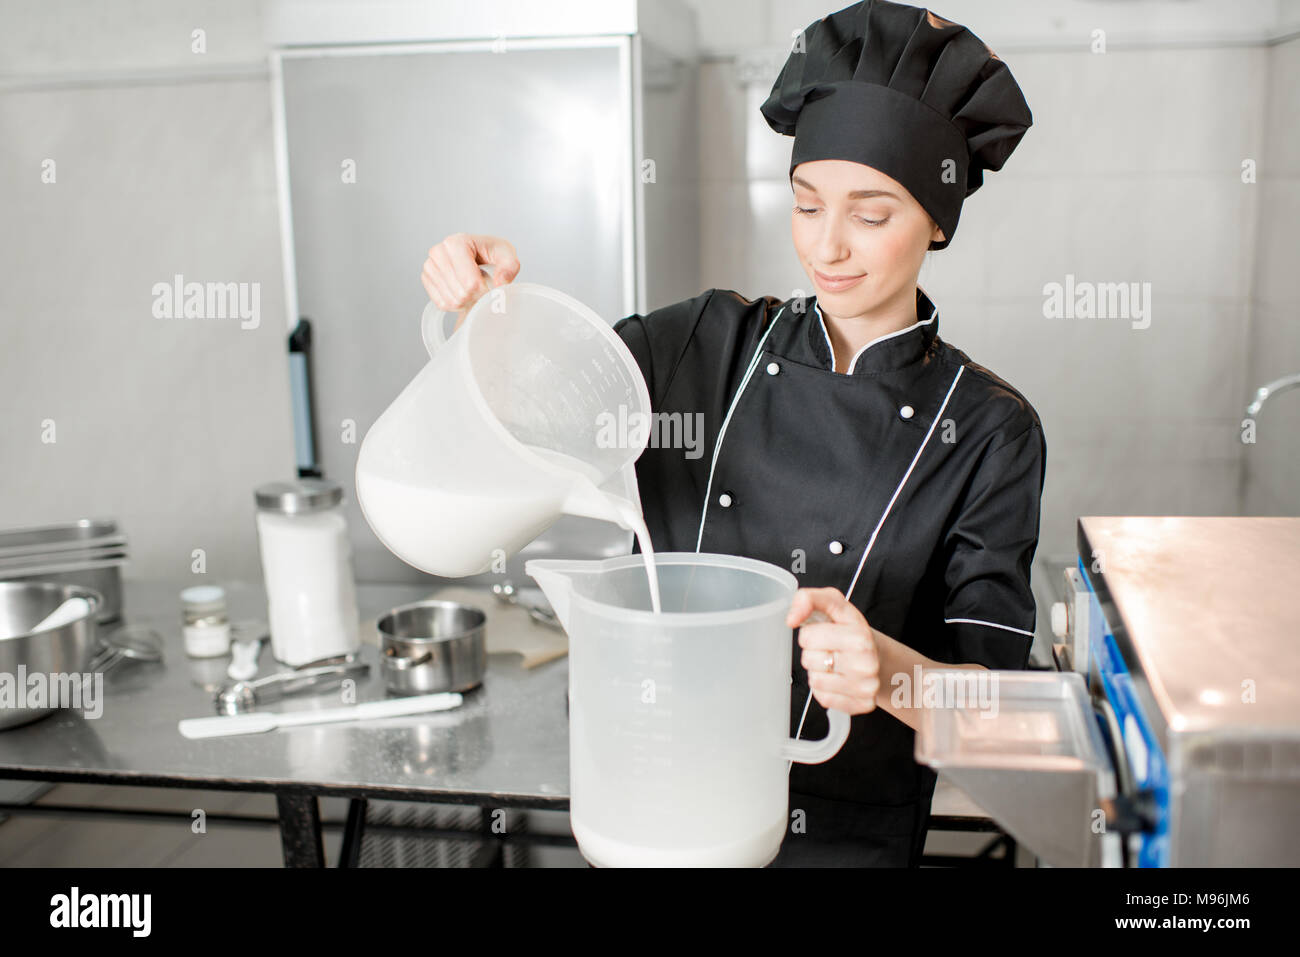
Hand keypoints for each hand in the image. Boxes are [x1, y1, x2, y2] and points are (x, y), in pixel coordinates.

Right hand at [421, 233, 520, 328]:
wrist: (475, 253)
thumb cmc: (489, 252)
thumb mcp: (506, 253)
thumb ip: (510, 266)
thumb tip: (501, 283)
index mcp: (455, 243)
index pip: (470, 282)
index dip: (485, 290)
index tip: (491, 285)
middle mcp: (438, 252)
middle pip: (461, 293)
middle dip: (476, 296)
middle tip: (482, 287)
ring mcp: (429, 266)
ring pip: (451, 301)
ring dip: (467, 301)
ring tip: (473, 288)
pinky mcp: (426, 279)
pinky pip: (442, 304)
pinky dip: (455, 304)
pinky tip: (462, 292)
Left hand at [786, 586, 879, 715]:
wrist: (878, 655)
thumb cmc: (850, 629)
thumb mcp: (834, 603)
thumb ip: (808, 599)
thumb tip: (791, 618)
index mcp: (860, 637)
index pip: (808, 637)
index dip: (810, 633)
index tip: (824, 632)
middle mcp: (866, 664)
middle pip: (809, 660)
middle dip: (813, 652)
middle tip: (830, 648)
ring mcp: (865, 688)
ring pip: (815, 681)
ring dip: (818, 671)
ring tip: (834, 663)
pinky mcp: (861, 705)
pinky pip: (824, 698)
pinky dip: (825, 688)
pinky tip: (838, 678)